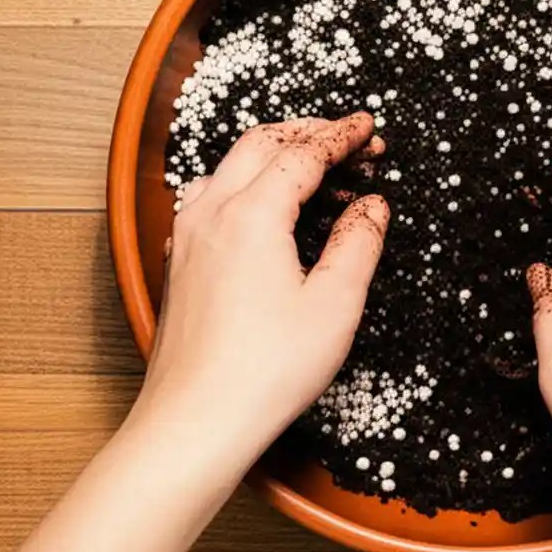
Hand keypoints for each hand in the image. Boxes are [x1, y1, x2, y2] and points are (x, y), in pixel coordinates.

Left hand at [2, 114, 389, 551]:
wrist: (194, 422)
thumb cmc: (264, 372)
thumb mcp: (335, 304)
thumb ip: (359, 242)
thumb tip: (372, 206)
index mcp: (252, 215)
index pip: (304, 153)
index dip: (342, 136)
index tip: (368, 129)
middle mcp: (211, 214)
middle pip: (261, 144)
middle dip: (309, 134)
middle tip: (350, 143)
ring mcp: (187, 237)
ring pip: (230, 166)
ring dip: (274, 154)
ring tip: (313, 169)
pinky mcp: (179, 262)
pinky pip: (210, 196)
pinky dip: (246, 181)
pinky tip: (264, 207)